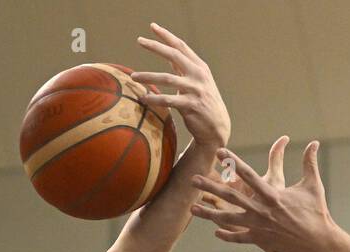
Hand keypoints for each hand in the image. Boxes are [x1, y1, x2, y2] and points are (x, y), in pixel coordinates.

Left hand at [132, 23, 229, 148]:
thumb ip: (183, 69)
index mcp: (200, 67)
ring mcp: (195, 90)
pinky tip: (143, 98)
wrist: (217, 128)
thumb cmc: (203, 103)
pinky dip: (154, 99)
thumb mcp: (197, 82)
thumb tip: (168, 54)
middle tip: (139, 40)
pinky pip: (168, 100)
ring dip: (148, 76)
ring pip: (167, 78)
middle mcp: (199, 75)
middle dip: (155, 46)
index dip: (166, 35)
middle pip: (174, 55)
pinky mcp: (190, 106)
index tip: (153, 26)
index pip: (181, 46)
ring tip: (133, 76)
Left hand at [190, 140, 336, 251]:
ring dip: (209, 214)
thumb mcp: (313, 185)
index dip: (233, 162)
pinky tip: (216, 232)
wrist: (318, 241)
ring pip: (228, 219)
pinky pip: (239, 237)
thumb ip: (310, 162)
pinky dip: (227, 235)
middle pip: (230, 196)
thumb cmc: (317, 212)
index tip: (220, 152)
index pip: (248, 174)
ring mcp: (258, 226)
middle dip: (210, 187)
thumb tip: (314, 143)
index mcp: (272, 194)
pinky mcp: (260, 239)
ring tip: (192, 209)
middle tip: (193, 179)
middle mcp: (261, 210)